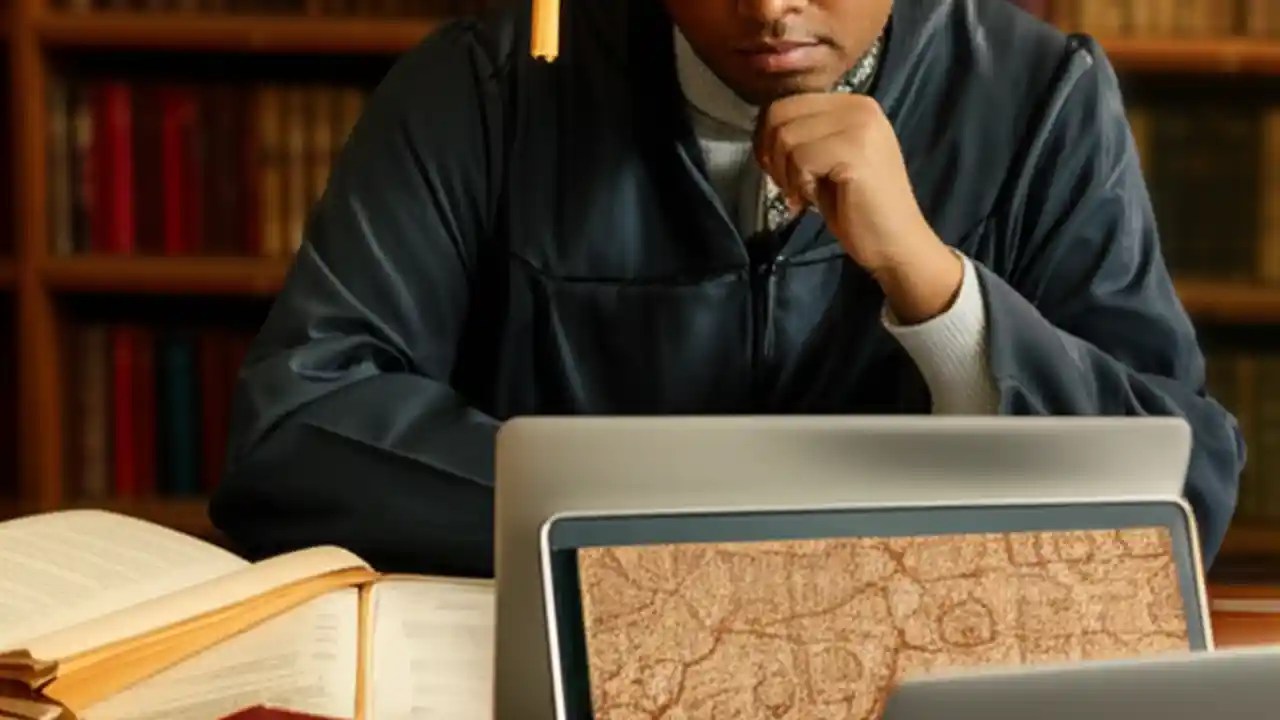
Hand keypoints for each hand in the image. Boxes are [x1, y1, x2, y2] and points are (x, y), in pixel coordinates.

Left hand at [754, 93, 963, 323]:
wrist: (894, 242)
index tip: (778, 170)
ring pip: (786, 136)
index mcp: (852, 104)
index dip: (768, 138)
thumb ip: (803, 136)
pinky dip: (798, 183)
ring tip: (803, 193)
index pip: (786, 103)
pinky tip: (812, 199)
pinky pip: (801, 157)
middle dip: (771, 154)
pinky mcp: (855, 150)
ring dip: (784, 172)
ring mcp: (860, 125)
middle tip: (787, 184)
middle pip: (780, 115)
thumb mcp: (825, 159)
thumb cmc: (856, 206)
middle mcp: (859, 106)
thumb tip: (761, 130)